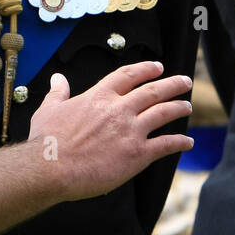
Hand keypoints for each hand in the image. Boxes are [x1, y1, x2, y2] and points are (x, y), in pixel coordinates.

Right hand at [27, 61, 192, 201]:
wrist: (50, 168)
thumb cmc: (46, 140)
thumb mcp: (49, 109)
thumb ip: (58, 93)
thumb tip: (57, 78)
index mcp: (99, 96)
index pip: (128, 76)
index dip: (146, 69)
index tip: (158, 66)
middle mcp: (119, 109)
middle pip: (152, 91)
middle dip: (172, 84)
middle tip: (185, 81)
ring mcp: (130, 131)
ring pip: (163, 113)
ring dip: (179, 108)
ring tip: (187, 106)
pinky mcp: (137, 154)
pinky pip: (165, 145)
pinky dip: (179, 142)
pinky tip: (188, 142)